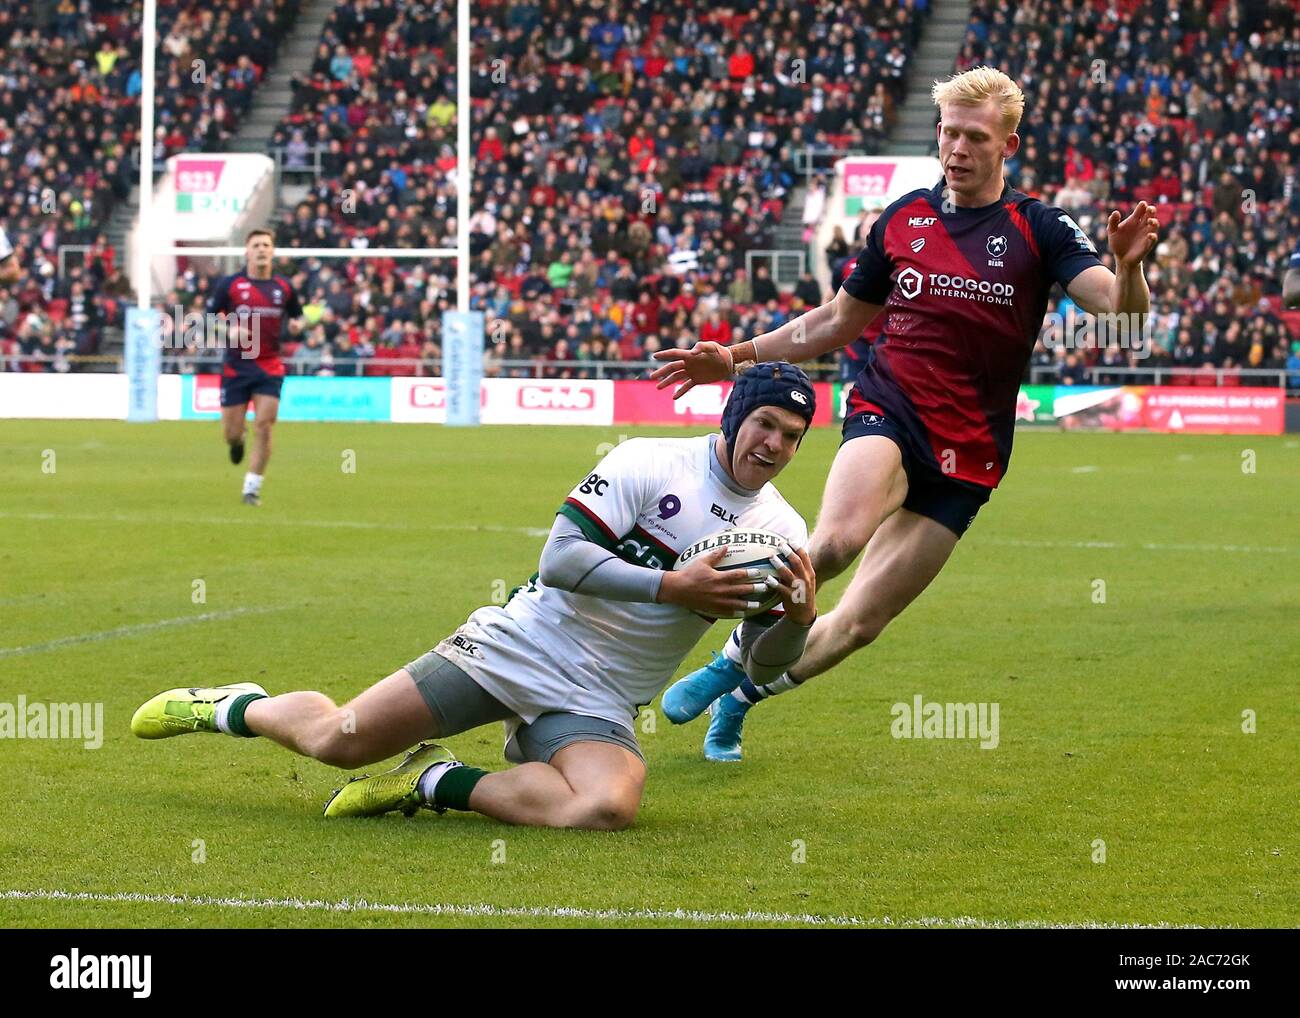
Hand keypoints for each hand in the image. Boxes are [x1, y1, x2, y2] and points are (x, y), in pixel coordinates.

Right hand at [649, 341, 732, 397]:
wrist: (728, 361)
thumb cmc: (720, 351)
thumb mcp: (712, 347)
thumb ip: (702, 347)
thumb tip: (692, 352)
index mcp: (690, 355)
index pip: (674, 354)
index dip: (664, 355)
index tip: (654, 356)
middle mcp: (689, 364)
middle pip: (672, 368)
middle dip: (662, 372)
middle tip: (652, 376)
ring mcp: (692, 372)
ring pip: (676, 378)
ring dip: (667, 382)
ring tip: (658, 387)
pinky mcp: (697, 380)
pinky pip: (687, 386)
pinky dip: (681, 392)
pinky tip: (674, 397)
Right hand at [658, 548, 773, 617]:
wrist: (677, 589)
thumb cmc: (689, 573)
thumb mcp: (702, 561)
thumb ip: (716, 555)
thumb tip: (726, 546)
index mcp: (719, 577)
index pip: (738, 575)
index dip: (750, 573)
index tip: (759, 572)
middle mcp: (720, 590)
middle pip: (742, 590)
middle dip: (755, 588)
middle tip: (766, 587)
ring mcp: (717, 601)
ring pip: (736, 603)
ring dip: (748, 604)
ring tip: (758, 605)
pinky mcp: (713, 608)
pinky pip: (726, 612)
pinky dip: (735, 612)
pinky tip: (742, 612)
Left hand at [765, 545, 815, 625]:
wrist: (805, 614)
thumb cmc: (803, 593)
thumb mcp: (806, 580)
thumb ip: (800, 569)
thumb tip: (791, 554)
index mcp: (809, 573)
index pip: (805, 557)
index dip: (797, 547)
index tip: (789, 540)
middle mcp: (805, 579)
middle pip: (797, 562)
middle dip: (788, 552)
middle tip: (780, 545)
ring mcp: (798, 588)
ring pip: (788, 573)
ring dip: (779, 565)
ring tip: (771, 558)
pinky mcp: (790, 597)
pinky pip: (781, 588)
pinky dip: (773, 582)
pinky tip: (767, 578)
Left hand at [1107, 201, 1159, 267]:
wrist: (1121, 258)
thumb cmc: (1117, 242)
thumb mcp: (1112, 232)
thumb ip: (1112, 222)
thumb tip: (1116, 212)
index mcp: (1134, 220)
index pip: (1141, 209)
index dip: (1143, 206)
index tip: (1142, 204)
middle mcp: (1142, 225)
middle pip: (1150, 214)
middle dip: (1151, 210)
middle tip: (1149, 209)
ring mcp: (1146, 234)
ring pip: (1155, 225)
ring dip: (1154, 222)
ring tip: (1150, 221)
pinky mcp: (1148, 244)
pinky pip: (1153, 239)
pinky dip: (1153, 236)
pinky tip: (1149, 235)